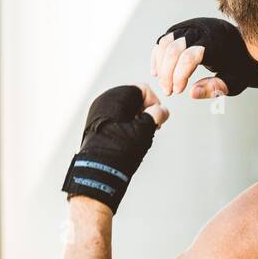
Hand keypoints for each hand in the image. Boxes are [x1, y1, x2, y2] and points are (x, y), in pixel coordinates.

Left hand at [60, 85, 165, 213]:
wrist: (100, 168)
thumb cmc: (120, 148)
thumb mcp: (146, 128)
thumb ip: (157, 115)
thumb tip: (162, 111)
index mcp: (117, 96)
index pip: (142, 89)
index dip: (154, 103)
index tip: (157, 118)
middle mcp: (105, 100)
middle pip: (133, 98)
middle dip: (145, 111)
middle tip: (150, 128)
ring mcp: (98, 112)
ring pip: (124, 108)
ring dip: (136, 119)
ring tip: (140, 135)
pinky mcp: (95, 123)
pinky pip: (115, 117)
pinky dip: (125, 125)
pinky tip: (129, 139)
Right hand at [155, 17, 257, 97]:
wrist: (242, 43)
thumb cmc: (239, 64)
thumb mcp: (235, 81)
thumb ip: (216, 88)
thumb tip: (191, 93)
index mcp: (215, 42)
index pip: (189, 56)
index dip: (179, 75)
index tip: (178, 91)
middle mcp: (200, 30)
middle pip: (174, 49)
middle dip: (167, 72)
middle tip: (168, 92)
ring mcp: (189, 26)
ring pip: (166, 43)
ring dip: (160, 65)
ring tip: (164, 85)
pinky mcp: (181, 28)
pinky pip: (164, 41)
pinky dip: (158, 56)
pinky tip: (157, 73)